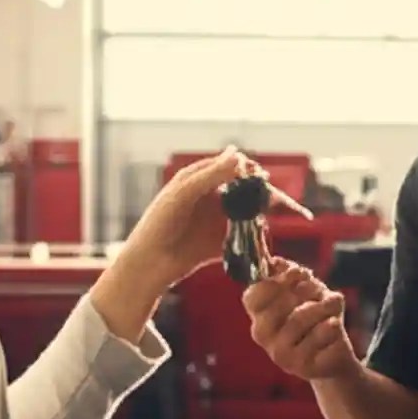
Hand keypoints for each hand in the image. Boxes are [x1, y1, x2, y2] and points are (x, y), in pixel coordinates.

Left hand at [116, 146, 247, 288]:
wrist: (149, 264)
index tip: (259, 174)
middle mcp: (209, 197)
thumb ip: (212, 174)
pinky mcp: (220, 242)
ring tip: (261, 218)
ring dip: (256, 214)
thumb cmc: (160, 223)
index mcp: (198, 179)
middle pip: (241, 188)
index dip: (245, 168)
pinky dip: (252, 237)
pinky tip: (256, 239)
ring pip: (245, 212)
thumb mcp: (185, 193)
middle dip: (255, 191)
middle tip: (268, 198)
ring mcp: (216, 220)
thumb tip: (238, 154)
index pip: (228, 165)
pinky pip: (242, 237)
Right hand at [243, 258, 359, 380]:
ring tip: (334, 304)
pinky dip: (334, 326)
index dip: (276, 280)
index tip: (299, 272)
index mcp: (258, 317)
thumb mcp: (304, 291)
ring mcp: (282, 356)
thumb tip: (275, 262)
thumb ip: (289, 274)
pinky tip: (334, 327)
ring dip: (325, 305)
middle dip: (308, 291)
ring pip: (303, 317)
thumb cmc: (314, 318)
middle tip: (322, 290)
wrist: (332, 357)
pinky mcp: (305, 368)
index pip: (253, 297)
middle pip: (282, 305)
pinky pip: (323, 335)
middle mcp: (264, 338)